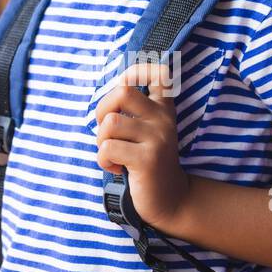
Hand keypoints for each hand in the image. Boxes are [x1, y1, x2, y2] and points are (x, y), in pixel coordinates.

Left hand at [94, 60, 191, 231]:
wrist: (170, 200)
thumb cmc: (148, 164)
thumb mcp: (147, 133)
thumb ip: (134, 113)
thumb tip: (107, 96)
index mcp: (163, 109)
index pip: (158, 74)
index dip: (136, 71)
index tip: (125, 86)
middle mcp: (162, 119)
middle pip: (122, 91)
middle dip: (102, 110)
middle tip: (107, 132)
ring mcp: (157, 138)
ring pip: (110, 122)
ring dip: (101, 140)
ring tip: (112, 153)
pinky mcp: (147, 159)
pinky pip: (108, 147)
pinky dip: (103, 159)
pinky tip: (116, 168)